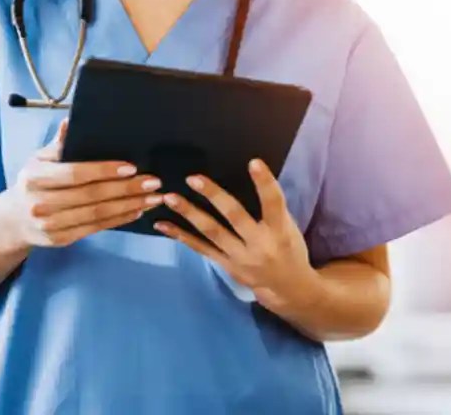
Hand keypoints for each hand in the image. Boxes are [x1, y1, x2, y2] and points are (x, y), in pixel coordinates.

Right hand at [0, 120, 163, 247]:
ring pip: (97, 214)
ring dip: (129, 206)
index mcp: (35, 177)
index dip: (104, 170)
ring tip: (152, 198)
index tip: (131, 167)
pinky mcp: (60, 239)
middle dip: (126, 189)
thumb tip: (71, 122)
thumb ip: (58, 144)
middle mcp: (41, 202)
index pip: (75, 173)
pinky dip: (119, 219)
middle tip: (153, 182)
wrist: (14, 220)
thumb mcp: (39, 160)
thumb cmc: (33, 182)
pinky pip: (95, 228)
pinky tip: (136, 211)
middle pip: (91, 195)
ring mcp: (50, 224)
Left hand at [154, 159, 318, 309]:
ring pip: (211, 233)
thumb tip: (252, 175)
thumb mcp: (289, 226)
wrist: (287, 288)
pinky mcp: (224, 265)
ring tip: (170, 198)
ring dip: (189, 213)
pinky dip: (179, 236)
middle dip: (214, 196)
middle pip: (235, 217)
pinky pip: (200, 248)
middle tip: (192, 178)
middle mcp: (258, 244)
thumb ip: (272, 207)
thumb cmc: (288, 248)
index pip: (273, 203)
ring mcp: (238, 257)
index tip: (253, 162)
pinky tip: (161, 224)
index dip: (264, 183)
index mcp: (279, 231)